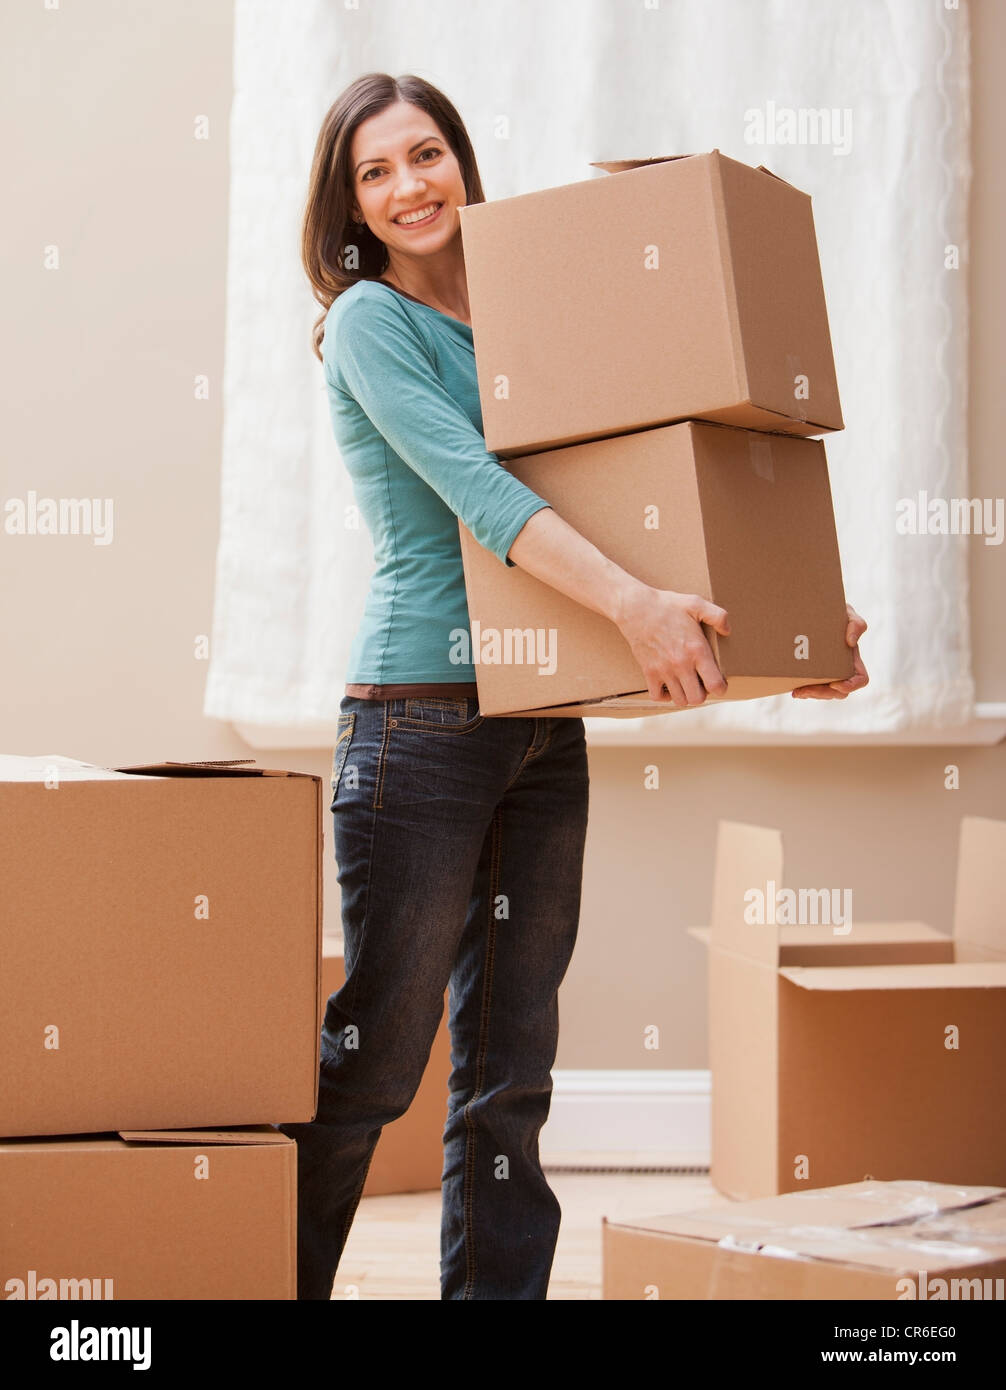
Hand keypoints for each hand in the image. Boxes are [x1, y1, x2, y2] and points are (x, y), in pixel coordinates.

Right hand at [614, 583, 729, 706]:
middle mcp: (681, 664)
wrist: (636, 608)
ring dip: (685, 695)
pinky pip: (657, 696)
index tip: (719, 682)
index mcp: (697, 650)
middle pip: (697, 698)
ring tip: (686, 684)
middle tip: (702, 683)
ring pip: (679, 700)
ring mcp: (663, 670)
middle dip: (703, 694)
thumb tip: (728, 631)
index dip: (721, 687)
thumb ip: (718, 616)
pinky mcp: (648, 672)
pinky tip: (668, 685)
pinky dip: (664, 696)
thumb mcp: (696, 603)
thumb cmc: (667, 605)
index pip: (715, 684)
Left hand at [791, 603, 868, 698]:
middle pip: (840, 692)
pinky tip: (794, 690)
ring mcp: (827, 672)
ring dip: (812, 694)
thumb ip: (856, 623)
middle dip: (823, 693)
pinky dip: (804, 691)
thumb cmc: (835, 611)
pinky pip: (812, 688)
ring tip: (797, 692)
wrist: (813, 609)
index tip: (835, 684)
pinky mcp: (813, 672)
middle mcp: (842, 669)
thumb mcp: (847, 613)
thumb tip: (850, 641)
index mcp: (853, 659)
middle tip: (806, 690)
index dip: (851, 686)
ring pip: (825, 693)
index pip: (860, 679)